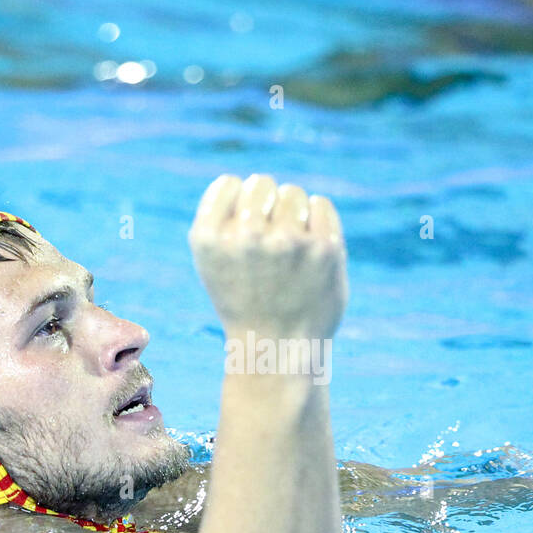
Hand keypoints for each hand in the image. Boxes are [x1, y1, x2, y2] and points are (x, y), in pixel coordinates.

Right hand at [189, 173, 347, 339]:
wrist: (278, 350)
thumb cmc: (244, 302)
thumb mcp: (212, 262)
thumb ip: (221, 219)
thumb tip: (249, 182)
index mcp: (209, 238)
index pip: (229, 183)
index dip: (238, 204)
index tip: (243, 232)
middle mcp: (246, 236)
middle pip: (262, 183)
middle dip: (267, 205)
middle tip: (270, 242)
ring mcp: (288, 241)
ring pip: (293, 193)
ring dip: (294, 213)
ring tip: (290, 249)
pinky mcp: (323, 248)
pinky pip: (321, 205)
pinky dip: (317, 222)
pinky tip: (309, 250)